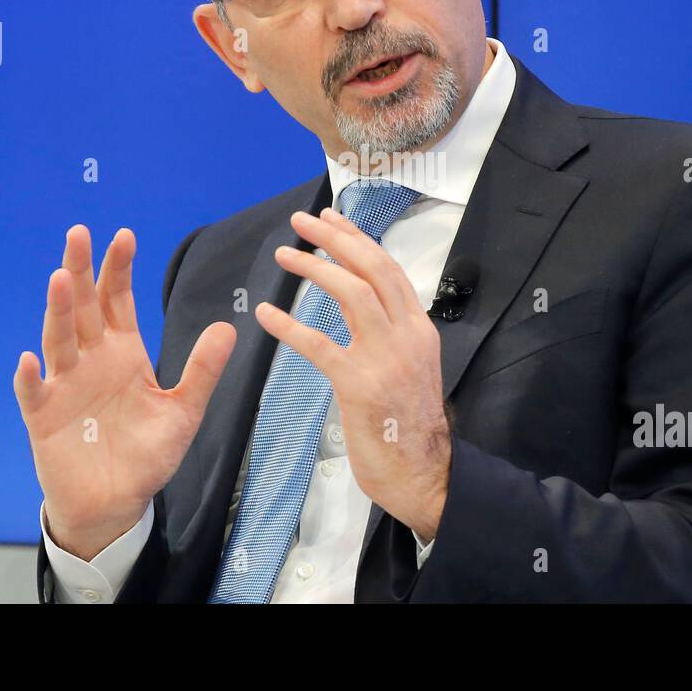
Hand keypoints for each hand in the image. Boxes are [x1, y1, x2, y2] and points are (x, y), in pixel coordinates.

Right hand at [13, 225, 235, 560]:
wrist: (116, 503)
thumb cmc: (147, 455)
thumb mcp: (184, 412)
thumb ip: (202, 371)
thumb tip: (227, 326)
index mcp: (124, 354)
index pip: (119, 302)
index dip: (120, 269)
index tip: (124, 235)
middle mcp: (91, 361)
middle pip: (84, 308)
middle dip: (82, 271)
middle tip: (78, 234)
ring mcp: (64, 386)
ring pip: (58, 340)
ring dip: (59, 310)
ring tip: (61, 279)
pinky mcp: (44, 418)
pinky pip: (33, 393)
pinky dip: (29, 378)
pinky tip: (28, 360)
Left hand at [256, 208, 450, 539]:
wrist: (423, 472)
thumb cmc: (408, 422)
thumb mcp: (408, 365)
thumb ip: (384, 329)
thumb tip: (351, 294)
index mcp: (419, 328)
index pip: (388, 269)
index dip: (357, 239)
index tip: (330, 218)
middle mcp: (407, 335)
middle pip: (372, 270)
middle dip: (335, 240)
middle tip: (302, 222)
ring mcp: (386, 359)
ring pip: (353, 294)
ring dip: (316, 269)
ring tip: (285, 255)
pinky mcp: (360, 385)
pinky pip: (320, 345)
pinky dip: (291, 326)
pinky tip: (268, 314)